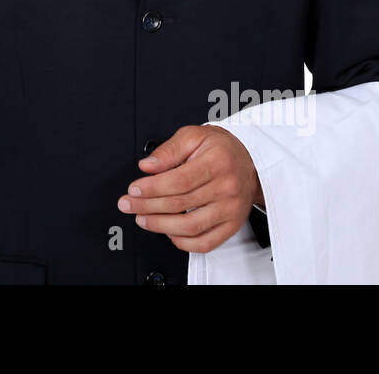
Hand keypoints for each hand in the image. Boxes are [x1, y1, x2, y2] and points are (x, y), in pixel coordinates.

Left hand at [118, 125, 263, 252]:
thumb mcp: (193, 136)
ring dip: (161, 226)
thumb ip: (168, 150)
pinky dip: (183, 242)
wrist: (249, 160)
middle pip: (180, 204)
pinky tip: (168, 232)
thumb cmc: (220, 149)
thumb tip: (147, 166)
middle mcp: (227, 187)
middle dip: (147, 206)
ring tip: (142, 219)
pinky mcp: (232, 225)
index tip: (134, 189)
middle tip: (128, 204)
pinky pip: (206, 243)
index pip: (179, 181)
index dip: (152, 188)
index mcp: (217, 162)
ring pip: (191, 227)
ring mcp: (231, 209)